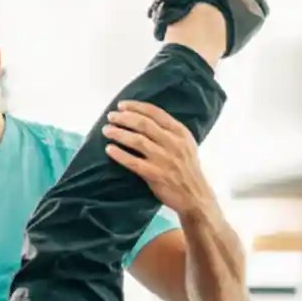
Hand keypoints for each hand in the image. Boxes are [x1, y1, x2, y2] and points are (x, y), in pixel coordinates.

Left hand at [101, 100, 217, 218]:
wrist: (195, 195)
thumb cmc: (186, 168)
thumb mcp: (186, 144)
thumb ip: (170, 131)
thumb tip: (144, 116)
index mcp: (180, 132)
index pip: (155, 113)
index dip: (136, 107)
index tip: (121, 105)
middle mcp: (173, 143)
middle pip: (143, 124)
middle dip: (124, 118)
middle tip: (110, 116)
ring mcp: (164, 159)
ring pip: (137, 141)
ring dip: (119, 133)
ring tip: (106, 130)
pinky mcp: (155, 175)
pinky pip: (133, 162)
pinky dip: (120, 155)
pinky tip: (109, 149)